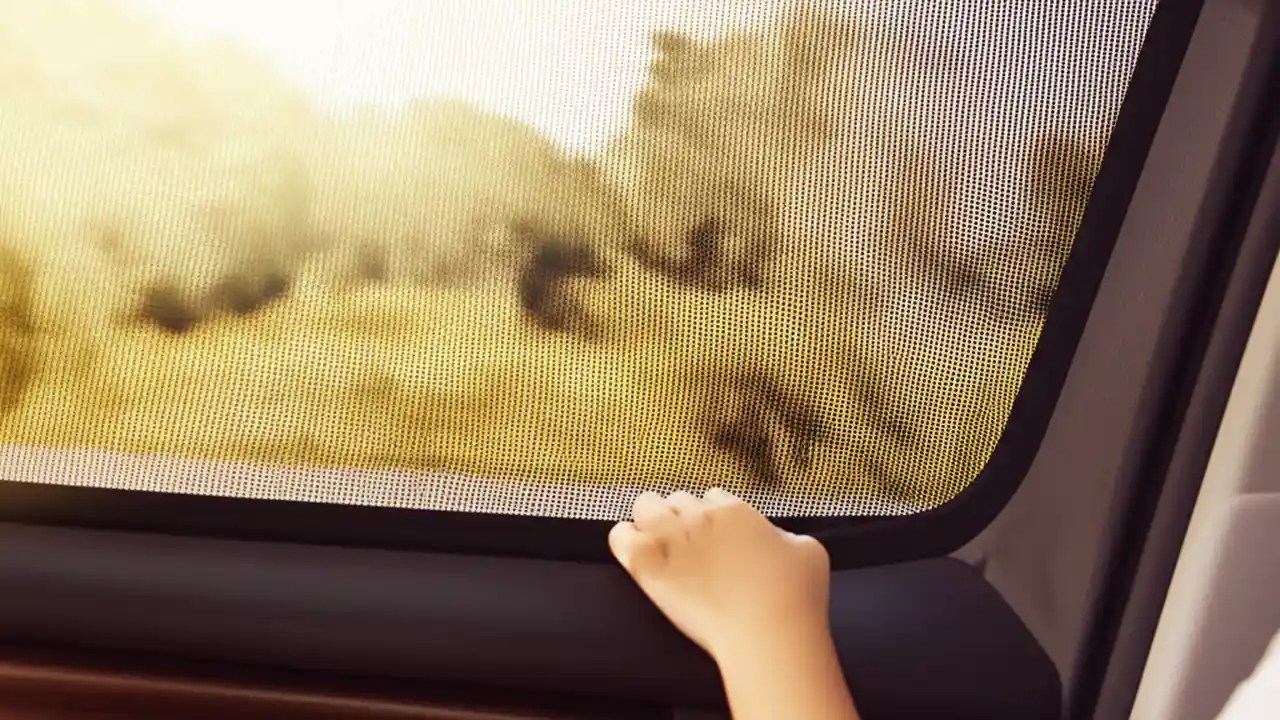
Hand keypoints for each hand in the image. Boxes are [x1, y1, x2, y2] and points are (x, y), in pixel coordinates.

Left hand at [608, 488, 831, 660]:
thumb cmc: (795, 598)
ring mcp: (670, 538)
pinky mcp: (647, 564)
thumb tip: (775, 537)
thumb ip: (784, 535)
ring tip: (657, 545)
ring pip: (645, 506)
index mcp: (735, 509)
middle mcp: (699, 516)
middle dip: (682, 519)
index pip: (712, 498)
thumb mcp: (808, 550)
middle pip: (678, 500)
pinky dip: (625, 539)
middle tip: (688, 547)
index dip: (713, 519)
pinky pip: (620, 535)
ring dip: (650, 520)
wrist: (769, 634)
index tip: (715, 541)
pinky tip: (634, 552)